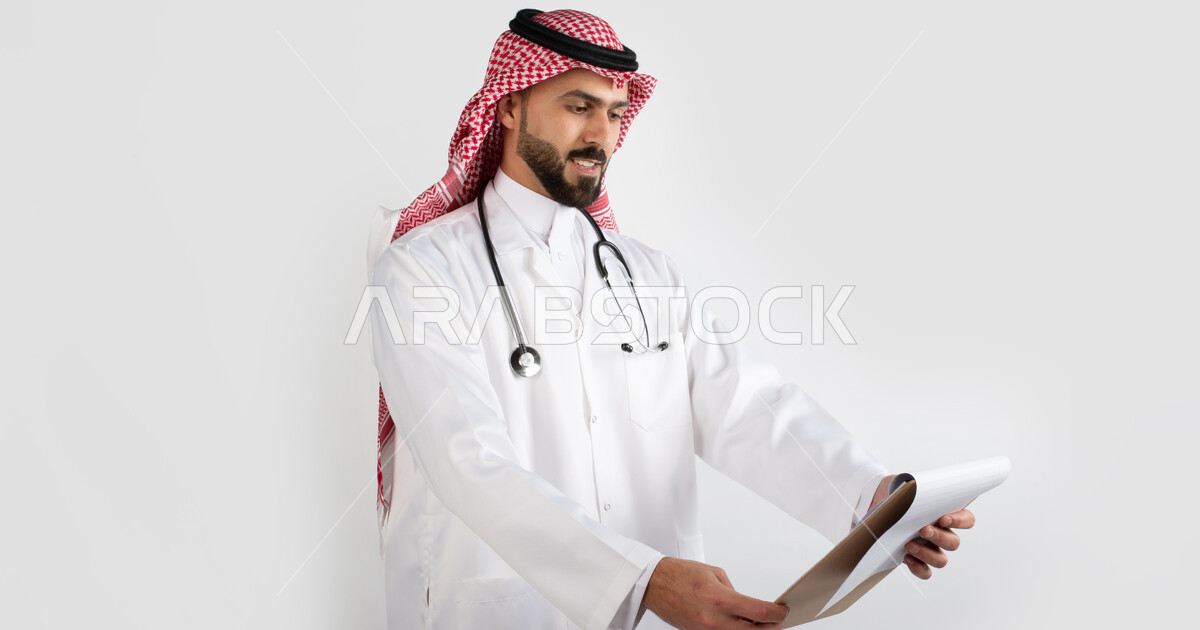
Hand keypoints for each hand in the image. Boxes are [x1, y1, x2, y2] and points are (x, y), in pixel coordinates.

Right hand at [643, 557, 788, 628]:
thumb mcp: (714, 573)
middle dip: (771, 628)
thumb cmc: (680, 574)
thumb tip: (747, 607)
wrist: (654, 584)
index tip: (783, 611)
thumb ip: (734, 592)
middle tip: (778, 622)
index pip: (758, 612)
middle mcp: (713, 619)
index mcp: (719, 597)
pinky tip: (742, 626)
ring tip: (763, 626)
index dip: (776, 614)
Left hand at [870, 475, 975, 579]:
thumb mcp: (902, 485)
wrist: (876, 507)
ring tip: (909, 544)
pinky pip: (925, 571)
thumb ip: (911, 485)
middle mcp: (941, 533)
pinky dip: (918, 568)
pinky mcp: (916, 560)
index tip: (943, 518)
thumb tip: (910, 491)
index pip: (966, 520)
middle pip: (954, 542)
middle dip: (938, 537)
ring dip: (927, 554)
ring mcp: (930, 549)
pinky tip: (906, 557)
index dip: (959, 521)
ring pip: (941, 560)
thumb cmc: (895, 496)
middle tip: (922, 530)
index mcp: (945, 514)